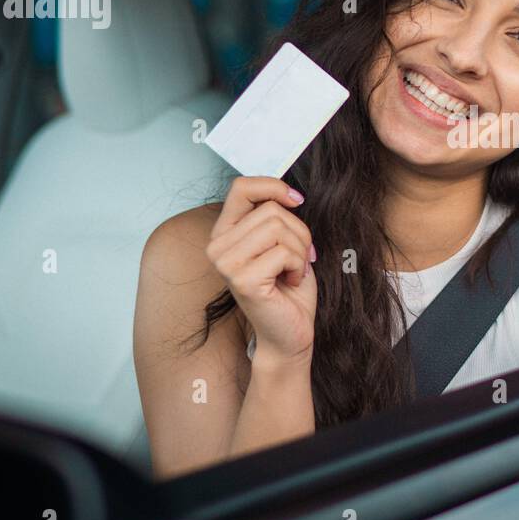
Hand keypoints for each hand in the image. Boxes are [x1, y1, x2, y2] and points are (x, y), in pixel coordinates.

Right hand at [206, 176, 316, 363]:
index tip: (296, 199)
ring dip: (300, 250)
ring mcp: (226, 263)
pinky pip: (285, 252)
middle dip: (299, 231)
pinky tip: (290, 282)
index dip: (273, 186)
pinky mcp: (242, 279)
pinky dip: (299, 266)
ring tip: (294, 270)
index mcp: (225, 233)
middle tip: (300, 257)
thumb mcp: (281, 242)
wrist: (289, 333)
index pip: (241, 187)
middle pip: (271, 209)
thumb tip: (287, 194)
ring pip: (279, 228)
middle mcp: (218, 246)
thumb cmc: (287, 288)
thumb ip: (274, 217)